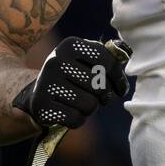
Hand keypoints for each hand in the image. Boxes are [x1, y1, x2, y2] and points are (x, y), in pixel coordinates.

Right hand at [12, 36, 129, 131]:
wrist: (38, 94)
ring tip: (81, 103)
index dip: (118, 78)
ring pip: (89, 104)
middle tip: (99, 98)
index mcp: (70, 45)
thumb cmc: (72, 76)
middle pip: (99, 86)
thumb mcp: (85, 60)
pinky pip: (76, 119)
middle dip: (104, 96)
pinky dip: (78, 120)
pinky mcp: (42, 106)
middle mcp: (56, 60)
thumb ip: (107, 56)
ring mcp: (47, 83)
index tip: (121, 88)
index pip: (106, 61)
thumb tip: (126, 53)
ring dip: (90, 109)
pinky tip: (70, 112)